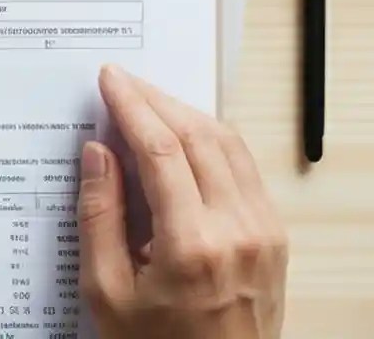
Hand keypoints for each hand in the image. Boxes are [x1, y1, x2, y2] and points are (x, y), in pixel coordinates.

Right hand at [77, 65, 287, 338]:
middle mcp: (238, 230)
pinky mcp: (274, 236)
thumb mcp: (107, 293)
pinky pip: (244, 168)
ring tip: (149, 102)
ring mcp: (264, 231)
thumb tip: (99, 152)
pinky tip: (184, 137)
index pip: (161, 150)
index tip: (111, 80)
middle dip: (157, 100)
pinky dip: (212, 141)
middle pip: (198, 135)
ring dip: (187, 114)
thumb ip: (100, 216)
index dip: (133, 106)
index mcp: (192, 246)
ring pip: (228, 143)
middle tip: (124, 82)